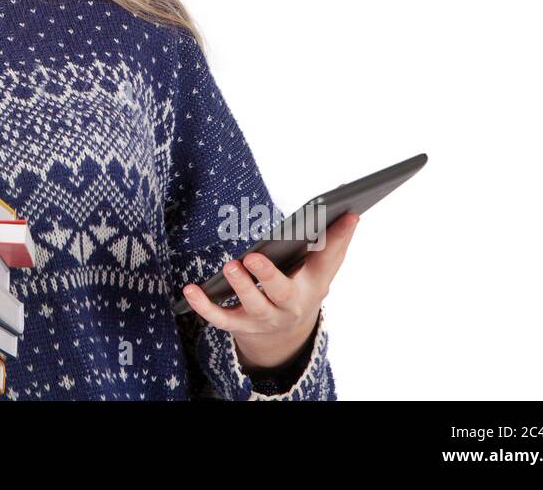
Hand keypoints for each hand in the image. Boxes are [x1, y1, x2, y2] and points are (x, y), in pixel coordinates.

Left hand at [180, 211, 359, 373]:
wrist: (286, 334)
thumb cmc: (302, 284)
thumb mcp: (321, 268)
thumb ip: (335, 240)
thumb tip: (352, 209)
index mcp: (314, 284)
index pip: (328, 261)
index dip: (338, 238)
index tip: (347, 213)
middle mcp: (290, 304)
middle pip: (281, 292)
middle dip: (268, 275)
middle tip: (253, 257)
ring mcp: (264, 318)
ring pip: (252, 306)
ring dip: (240, 287)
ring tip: (230, 265)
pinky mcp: (240, 325)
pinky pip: (220, 318)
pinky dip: (204, 305)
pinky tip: (190, 289)